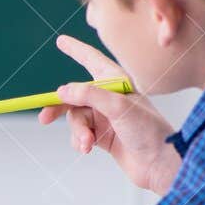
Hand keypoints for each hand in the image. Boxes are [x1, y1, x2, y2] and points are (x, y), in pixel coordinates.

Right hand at [37, 35, 180, 193]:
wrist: (160, 164)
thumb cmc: (149, 131)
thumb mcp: (119, 108)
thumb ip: (88, 95)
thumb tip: (61, 91)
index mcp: (118, 83)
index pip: (92, 61)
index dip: (76, 50)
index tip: (61, 40)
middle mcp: (110, 98)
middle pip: (74, 96)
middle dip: (59, 108)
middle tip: (44, 118)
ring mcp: (106, 117)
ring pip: (76, 119)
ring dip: (77, 132)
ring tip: (86, 143)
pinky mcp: (103, 136)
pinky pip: (80, 134)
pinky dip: (80, 141)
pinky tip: (87, 148)